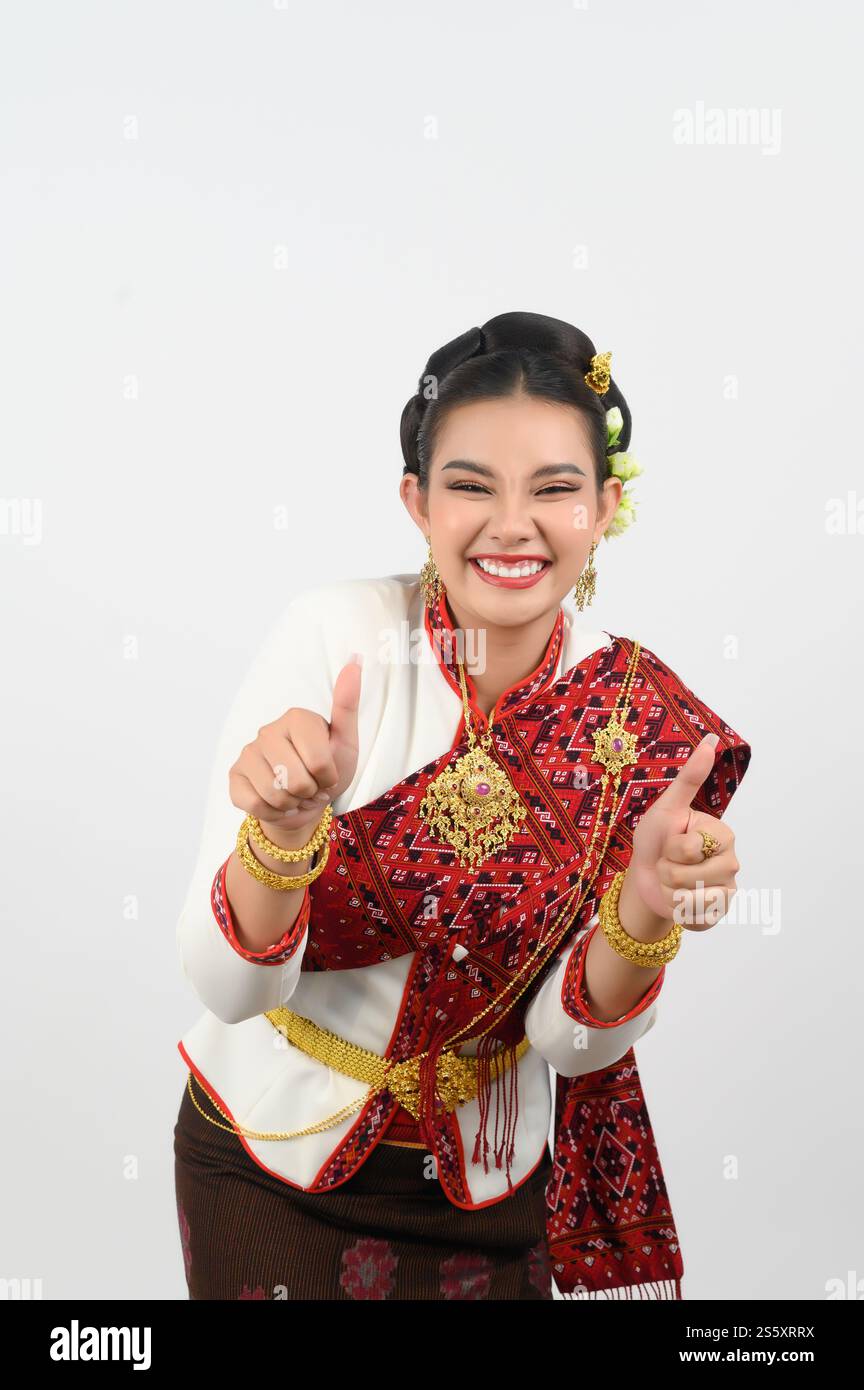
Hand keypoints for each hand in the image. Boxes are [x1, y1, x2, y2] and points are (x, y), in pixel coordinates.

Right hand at [228, 655, 361, 841]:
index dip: (327, 778)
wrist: (304, 801)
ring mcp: (248, 752)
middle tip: (311, 787)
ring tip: (296, 795)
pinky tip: (278, 803)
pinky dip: (273, 812)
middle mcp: (268, 730)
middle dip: (309, 793)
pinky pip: (255, 804)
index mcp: (296, 717)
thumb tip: (355, 661)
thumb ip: (347, 704)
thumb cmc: (327, 770)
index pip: (318, 762)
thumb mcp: (345, 741)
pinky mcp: (234, 776)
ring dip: (292, 804)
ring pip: (273, 794)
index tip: (327, 774)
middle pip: (295, 780)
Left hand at [625, 733, 740, 930]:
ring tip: (672, 881)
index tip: (671, 841)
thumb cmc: (656, 838)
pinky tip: (679, 900)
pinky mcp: (719, 914)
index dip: (669, 848)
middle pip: (688, 875)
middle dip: (666, 871)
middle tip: (669, 863)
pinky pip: (696, 917)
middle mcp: (732, 862)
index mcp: (723, 835)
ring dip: (669, 891)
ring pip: (690, 898)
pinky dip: (678, 911)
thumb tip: (712, 738)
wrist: (644, 877)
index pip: (688, 848)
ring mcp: (728, 890)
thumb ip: (690, 777)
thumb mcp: (667, 807)